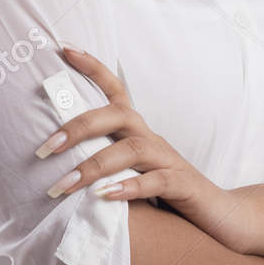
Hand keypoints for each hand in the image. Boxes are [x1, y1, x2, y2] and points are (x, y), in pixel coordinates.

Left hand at [35, 46, 260, 253]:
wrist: (220, 215)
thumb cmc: (165, 195)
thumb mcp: (129, 174)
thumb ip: (102, 166)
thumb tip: (53, 168)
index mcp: (138, 132)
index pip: (115, 90)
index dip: (92, 67)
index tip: (64, 48)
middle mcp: (152, 139)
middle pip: (117, 115)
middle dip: (78, 127)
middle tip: (43, 148)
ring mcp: (169, 160)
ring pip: (132, 150)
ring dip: (94, 166)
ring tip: (64, 185)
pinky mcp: (183, 185)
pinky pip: (157, 181)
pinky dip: (130, 187)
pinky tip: (106, 197)